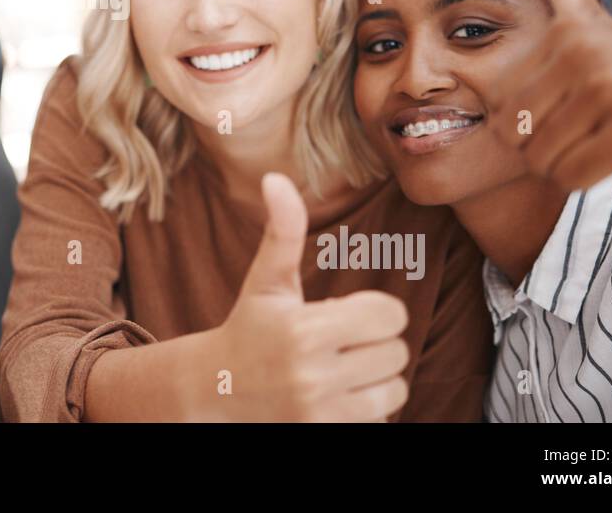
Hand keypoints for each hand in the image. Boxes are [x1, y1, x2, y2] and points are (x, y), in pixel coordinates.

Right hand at [204, 173, 409, 421]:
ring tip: (346, 367)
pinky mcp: (324, 434)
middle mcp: (313, 375)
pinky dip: (371, 404)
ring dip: (378, 376)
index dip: (377, 309)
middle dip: (376, 342)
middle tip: (344, 341)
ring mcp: (320, 412)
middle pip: (396, 352)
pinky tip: (340, 394)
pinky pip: (382, 416)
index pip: (388, 315)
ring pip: (395, 388)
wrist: (215, 390)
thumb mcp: (266, 280)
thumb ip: (282, 230)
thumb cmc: (250, 326)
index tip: (350, 311)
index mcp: (303, 330)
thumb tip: (274, 178)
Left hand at [486, 0, 611, 205]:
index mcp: (580, 27)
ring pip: (537, 148)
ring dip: (559, 163)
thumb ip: (568, 8)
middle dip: (533, 141)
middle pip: (511, 114)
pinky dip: (580, 179)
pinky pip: (567, 171)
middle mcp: (592, 46)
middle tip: (579, 134)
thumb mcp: (606, 44)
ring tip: (597, 146)